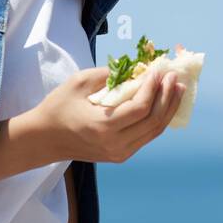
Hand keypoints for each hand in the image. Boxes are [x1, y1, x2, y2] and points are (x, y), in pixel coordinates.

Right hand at [36, 66, 183, 163]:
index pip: (140, 109)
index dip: (153, 88)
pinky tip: (165, 103)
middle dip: (167, 96)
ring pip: (154, 131)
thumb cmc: (59, 106)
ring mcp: (119, 153)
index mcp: (102, 126)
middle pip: (153, 121)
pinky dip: (158, 118)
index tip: (157, 71)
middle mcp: (115, 144)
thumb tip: (137, 67)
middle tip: (175, 77)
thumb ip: (109, 74)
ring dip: (168, 108)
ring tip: (177, 88)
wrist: (45, 138)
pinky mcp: (121, 155)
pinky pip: (147, 136)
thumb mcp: (79, 82)